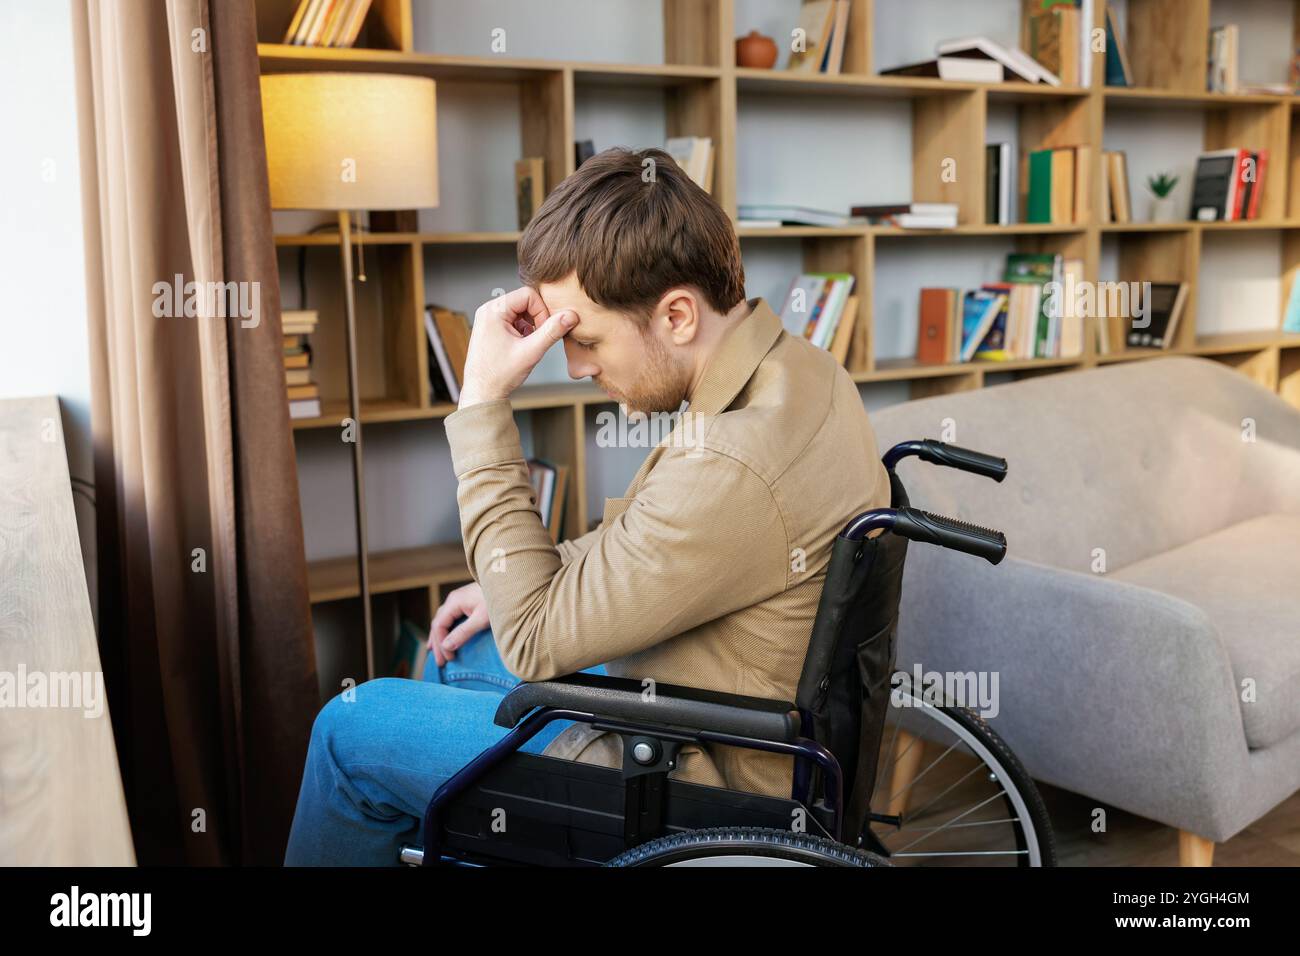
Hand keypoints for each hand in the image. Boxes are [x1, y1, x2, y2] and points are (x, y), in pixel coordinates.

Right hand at [428, 582, 489, 665]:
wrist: (509, 583)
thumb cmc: (497, 600)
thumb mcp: (481, 619)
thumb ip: (463, 633)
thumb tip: (446, 646)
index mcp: (454, 602)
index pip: (439, 625)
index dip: (441, 643)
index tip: (449, 658)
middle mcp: (453, 600)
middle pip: (438, 623)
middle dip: (438, 644)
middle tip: (440, 663)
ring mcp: (459, 600)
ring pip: (442, 621)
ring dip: (439, 637)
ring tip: (435, 652)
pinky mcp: (466, 602)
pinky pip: (450, 618)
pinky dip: (445, 630)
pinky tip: (445, 637)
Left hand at [458, 287, 577, 407]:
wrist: (482, 393)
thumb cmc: (500, 375)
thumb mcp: (531, 352)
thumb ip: (552, 331)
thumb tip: (571, 316)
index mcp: (494, 310)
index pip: (528, 295)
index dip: (542, 311)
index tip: (543, 332)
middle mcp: (488, 310)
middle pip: (524, 301)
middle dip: (536, 318)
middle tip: (538, 339)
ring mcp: (488, 318)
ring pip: (519, 310)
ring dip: (530, 325)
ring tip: (528, 344)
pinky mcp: (490, 327)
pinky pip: (512, 319)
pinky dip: (523, 330)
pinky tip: (521, 346)